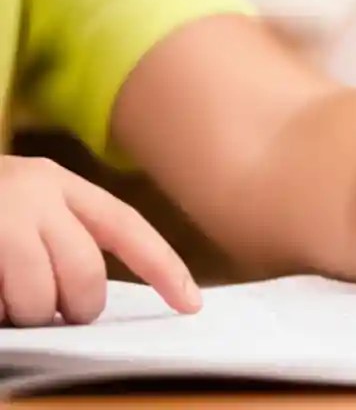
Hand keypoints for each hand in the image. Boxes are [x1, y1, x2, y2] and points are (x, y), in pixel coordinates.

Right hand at [0, 156, 200, 325]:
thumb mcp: (20, 208)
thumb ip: (60, 237)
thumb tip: (92, 298)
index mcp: (58, 184)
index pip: (126, 225)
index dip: (163, 265)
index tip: (191, 301)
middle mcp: (35, 194)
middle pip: (87, 269)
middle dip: (79, 307)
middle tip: (56, 317)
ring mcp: (1, 218)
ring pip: (39, 297)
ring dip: (29, 316)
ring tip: (9, 307)